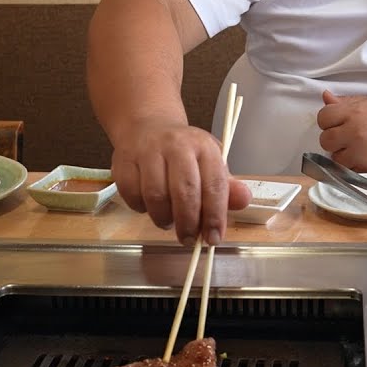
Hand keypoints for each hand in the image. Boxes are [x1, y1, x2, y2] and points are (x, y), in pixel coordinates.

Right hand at [109, 119, 251, 245]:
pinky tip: (148, 205)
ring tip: (168, 221)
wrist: (147, 126)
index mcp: (203, 146)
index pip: (214, 184)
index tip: (214, 238)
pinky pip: (132, 194)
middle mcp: (176, 145)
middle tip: (189, 239)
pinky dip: (141, 208)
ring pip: (155, 196)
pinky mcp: (123, 160)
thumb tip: (243, 200)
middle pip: (184, 192)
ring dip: (163, 218)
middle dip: (188, 223)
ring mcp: (147, 151)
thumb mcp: (210, 164)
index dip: (215, 215)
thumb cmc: (184, 153)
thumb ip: (226, 187)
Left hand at [316, 90, 366, 175]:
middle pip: (325, 139)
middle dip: (334, 139)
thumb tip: (326, 97)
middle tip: (348, 137)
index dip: (329, 120)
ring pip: (335, 157)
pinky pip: (348, 170)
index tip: (339, 122)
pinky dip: (354, 166)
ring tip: (360, 149)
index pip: (323, 116)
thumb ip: (350, 102)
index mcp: (355, 112)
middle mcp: (353, 132)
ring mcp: (358, 153)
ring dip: (343, 154)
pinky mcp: (366, 170)